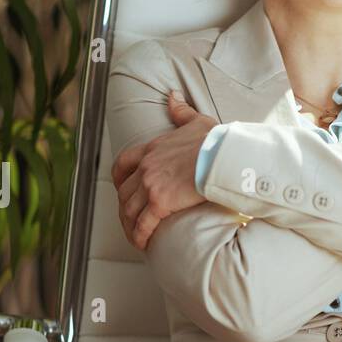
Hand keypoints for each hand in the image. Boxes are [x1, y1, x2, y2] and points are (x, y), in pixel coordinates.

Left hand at [111, 92, 216, 250]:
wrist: (222, 157)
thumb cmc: (215, 142)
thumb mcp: (196, 121)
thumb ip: (181, 112)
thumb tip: (173, 96)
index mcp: (152, 148)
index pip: (123, 163)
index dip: (119, 179)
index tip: (121, 189)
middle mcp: (146, 166)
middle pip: (124, 191)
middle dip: (125, 208)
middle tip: (130, 220)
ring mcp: (150, 185)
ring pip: (129, 210)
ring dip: (129, 225)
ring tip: (135, 237)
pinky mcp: (160, 202)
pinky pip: (143, 224)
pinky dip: (139, 236)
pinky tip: (143, 244)